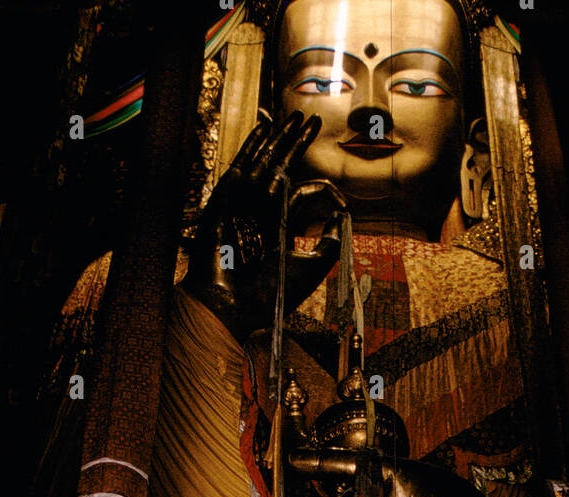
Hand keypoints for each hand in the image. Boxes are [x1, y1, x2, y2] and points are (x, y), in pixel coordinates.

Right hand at [184, 111, 346, 340]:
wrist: (232, 308)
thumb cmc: (268, 297)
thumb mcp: (310, 270)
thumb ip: (330, 247)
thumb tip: (344, 218)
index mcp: (280, 229)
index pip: (305, 196)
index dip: (327, 194)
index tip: (344, 203)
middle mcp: (262, 214)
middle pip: (282, 169)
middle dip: (297, 145)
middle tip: (311, 120)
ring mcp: (244, 206)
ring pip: (263, 163)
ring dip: (278, 139)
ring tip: (292, 117)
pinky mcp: (225, 203)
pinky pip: (240, 168)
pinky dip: (252, 148)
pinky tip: (264, 129)